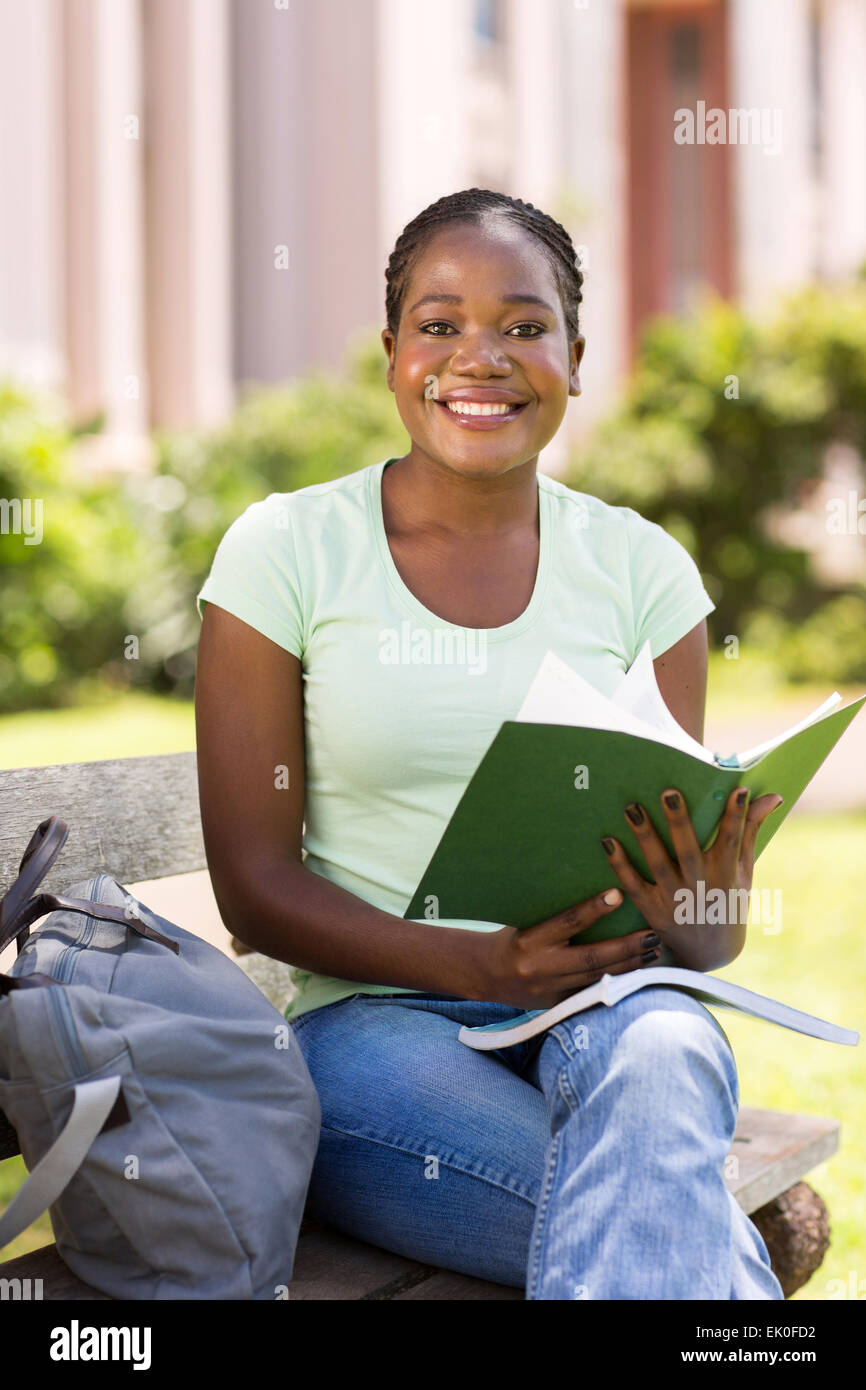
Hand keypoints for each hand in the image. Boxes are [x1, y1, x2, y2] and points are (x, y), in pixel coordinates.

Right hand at [481, 888, 663, 1009]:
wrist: (486, 976)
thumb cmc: (512, 939)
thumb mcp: (527, 922)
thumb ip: (556, 918)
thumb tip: (598, 898)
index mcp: (530, 940)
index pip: (567, 922)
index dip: (593, 909)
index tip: (619, 894)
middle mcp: (541, 966)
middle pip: (592, 957)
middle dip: (627, 947)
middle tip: (653, 935)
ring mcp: (550, 990)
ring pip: (597, 978)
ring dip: (629, 967)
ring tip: (654, 953)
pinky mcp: (557, 1006)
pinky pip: (591, 995)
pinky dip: (615, 984)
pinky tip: (637, 976)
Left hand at [600, 786, 784, 970]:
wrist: (710, 954)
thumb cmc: (729, 902)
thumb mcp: (745, 872)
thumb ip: (750, 832)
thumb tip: (771, 796)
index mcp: (726, 875)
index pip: (732, 841)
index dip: (736, 816)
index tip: (738, 790)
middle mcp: (701, 887)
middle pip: (689, 851)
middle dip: (680, 822)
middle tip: (669, 791)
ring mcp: (675, 899)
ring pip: (659, 864)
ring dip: (645, 836)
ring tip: (632, 808)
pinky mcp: (653, 910)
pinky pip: (634, 884)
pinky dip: (620, 865)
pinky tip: (608, 840)